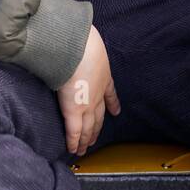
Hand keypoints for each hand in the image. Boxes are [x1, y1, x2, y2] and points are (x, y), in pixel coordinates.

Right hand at [55, 25, 120, 155]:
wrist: (76, 47)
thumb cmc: (82, 40)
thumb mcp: (91, 43)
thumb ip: (88, 48)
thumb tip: (80, 39)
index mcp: (104, 77)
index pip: (109, 94)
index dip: (112, 104)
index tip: (115, 111)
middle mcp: (97, 94)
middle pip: (99, 116)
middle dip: (98, 128)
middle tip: (95, 139)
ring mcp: (87, 105)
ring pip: (89, 127)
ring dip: (87, 139)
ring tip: (85, 148)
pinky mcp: (74, 111)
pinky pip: (75, 132)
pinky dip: (74, 142)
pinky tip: (73, 150)